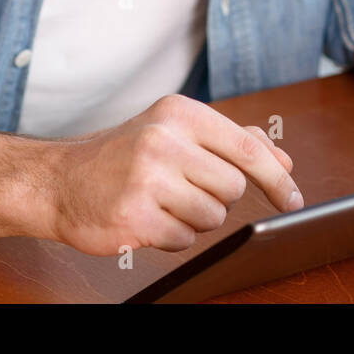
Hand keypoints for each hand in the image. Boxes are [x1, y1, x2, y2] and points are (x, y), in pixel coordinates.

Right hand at [40, 94, 300, 254]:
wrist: (60, 181)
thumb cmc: (125, 156)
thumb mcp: (176, 131)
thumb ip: (232, 141)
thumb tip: (284, 160)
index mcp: (179, 113)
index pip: (247, 147)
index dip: (277, 178)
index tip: (293, 199)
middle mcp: (163, 140)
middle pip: (232, 188)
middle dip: (217, 198)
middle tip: (184, 189)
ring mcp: (147, 178)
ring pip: (212, 217)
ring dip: (194, 219)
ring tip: (162, 202)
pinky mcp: (134, 215)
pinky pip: (184, 239)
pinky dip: (172, 236)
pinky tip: (148, 218)